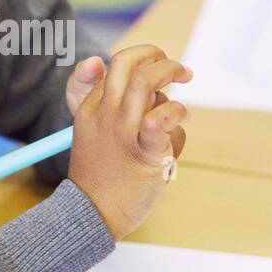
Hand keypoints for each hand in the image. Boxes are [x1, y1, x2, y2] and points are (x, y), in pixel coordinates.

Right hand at [67, 45, 191, 240]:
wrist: (93, 215)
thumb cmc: (98, 176)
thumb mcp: (88, 132)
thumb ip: (90, 98)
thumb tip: (95, 60)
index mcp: (90, 109)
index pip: (110, 67)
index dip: (136, 58)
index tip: (152, 63)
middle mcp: (104, 115)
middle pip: (126, 64)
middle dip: (156, 56)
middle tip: (178, 70)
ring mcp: (123, 132)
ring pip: (146, 82)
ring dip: (171, 78)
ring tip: (183, 103)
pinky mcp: (144, 152)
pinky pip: (162, 118)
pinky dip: (176, 113)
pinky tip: (181, 120)